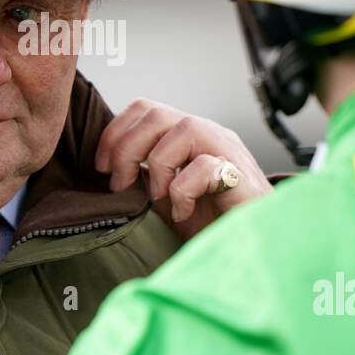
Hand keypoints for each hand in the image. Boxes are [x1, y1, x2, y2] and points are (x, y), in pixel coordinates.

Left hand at [95, 99, 272, 240]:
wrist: (254, 246)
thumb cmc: (213, 222)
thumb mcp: (167, 196)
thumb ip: (145, 177)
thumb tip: (110, 169)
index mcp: (188, 136)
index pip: (146, 109)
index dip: (115, 132)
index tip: (100, 166)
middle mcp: (208, 135)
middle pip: (157, 114)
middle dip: (127, 148)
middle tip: (119, 183)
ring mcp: (226, 151)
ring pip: (183, 128)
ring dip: (158, 166)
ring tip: (158, 197)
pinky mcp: (240, 175)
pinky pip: (204, 166)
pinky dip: (184, 192)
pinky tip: (184, 212)